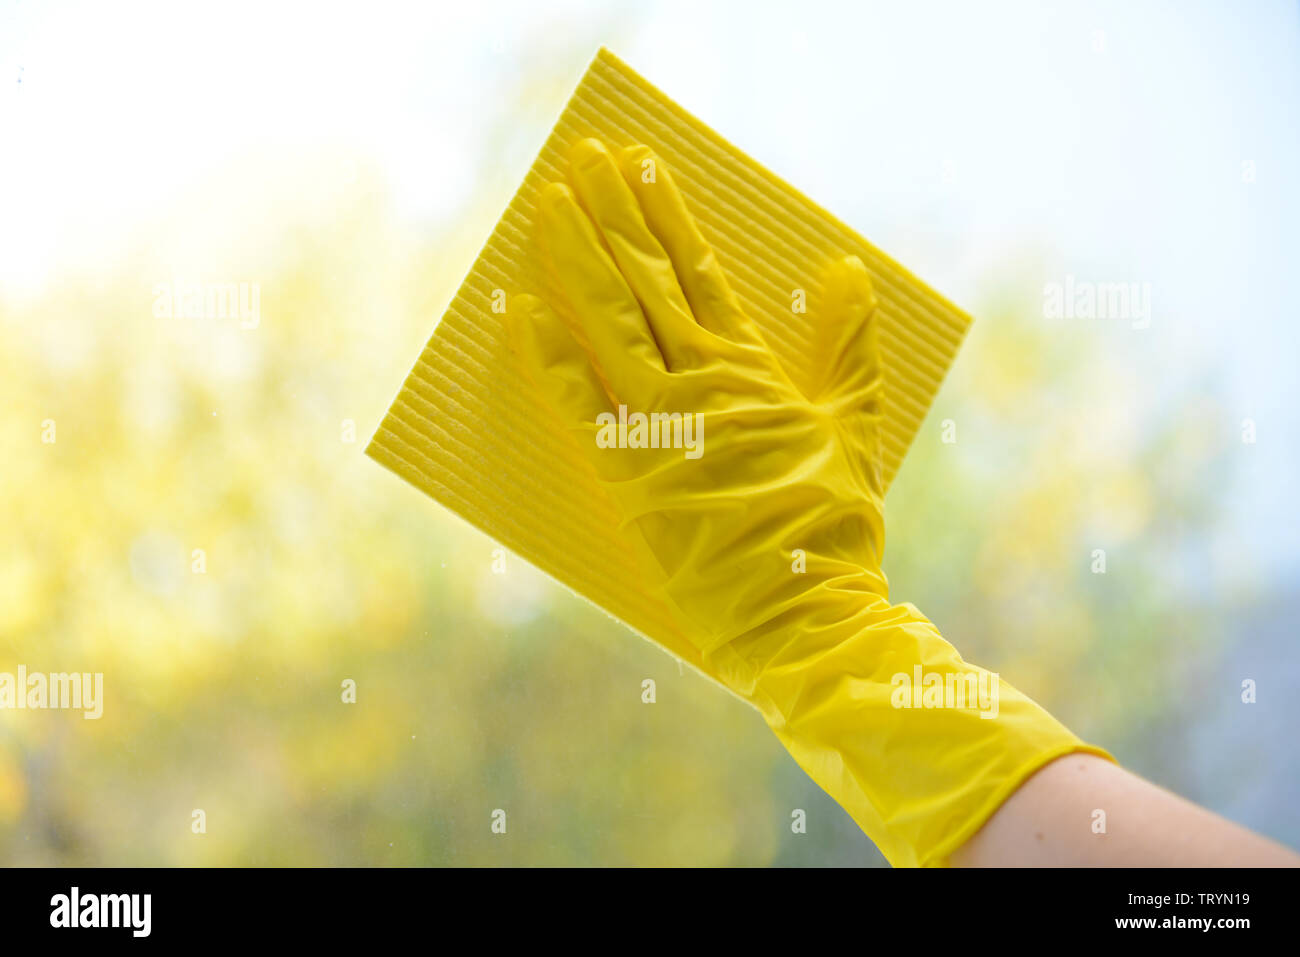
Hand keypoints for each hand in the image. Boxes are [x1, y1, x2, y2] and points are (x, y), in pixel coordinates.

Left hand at [509, 138, 888, 674]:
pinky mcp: (626, 477)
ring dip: (576, 260)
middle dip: (611, 216)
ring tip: (550, 205)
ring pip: (608, 324)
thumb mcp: (855, 431)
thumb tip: (846, 271)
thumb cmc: (832, 531)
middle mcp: (699, 386)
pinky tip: (520, 311)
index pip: (700, 273)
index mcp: (751, 373)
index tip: (639, 166)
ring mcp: (659, 429)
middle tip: (581, 159)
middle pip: (645, 283)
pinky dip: (549, 358)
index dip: (666, 215)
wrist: (803, 617)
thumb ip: (848, 350)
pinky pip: (577, 406)